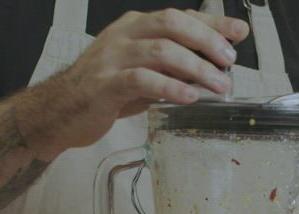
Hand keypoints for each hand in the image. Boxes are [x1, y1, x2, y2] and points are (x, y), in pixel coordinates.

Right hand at [47, 9, 248, 150]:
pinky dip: (170, 87)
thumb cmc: (104, 91)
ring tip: (218, 85)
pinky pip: (142, 79)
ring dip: (196, 67)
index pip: (179, 17)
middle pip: (172, 24)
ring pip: (161, 50)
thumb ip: (172, 66)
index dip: (212, 23)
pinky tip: (189, 96)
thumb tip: (211, 67)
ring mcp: (112, 57)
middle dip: (207, 40)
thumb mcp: (144, 73)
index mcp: (134, 27)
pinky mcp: (104, 83)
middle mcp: (124, 35)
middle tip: (229, 61)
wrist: (59, 111)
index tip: (239, 33)